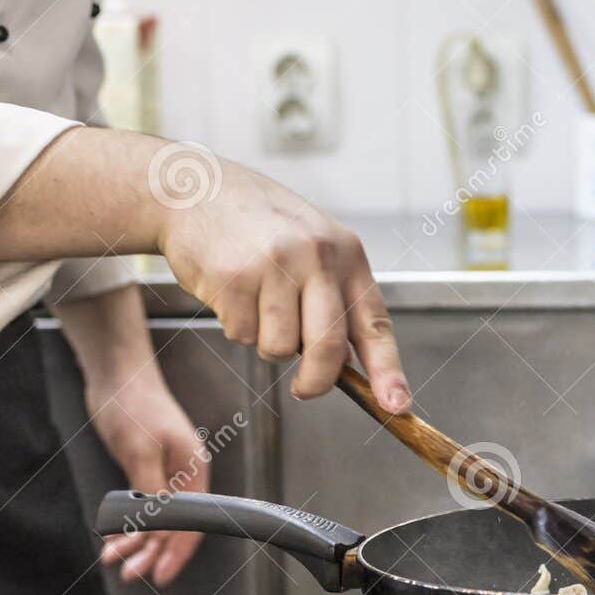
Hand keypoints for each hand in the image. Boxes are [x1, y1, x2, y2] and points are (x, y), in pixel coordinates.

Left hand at [88, 366, 207, 588]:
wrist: (115, 375)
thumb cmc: (134, 404)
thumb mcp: (142, 451)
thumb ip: (150, 492)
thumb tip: (153, 530)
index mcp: (193, 469)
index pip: (191, 523)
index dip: (176, 553)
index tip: (159, 575)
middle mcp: (182, 474)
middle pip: (170, 526)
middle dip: (149, 552)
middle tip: (128, 573)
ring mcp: (163, 472)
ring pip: (152, 519)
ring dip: (133, 541)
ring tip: (112, 558)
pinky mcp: (144, 468)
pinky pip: (139, 506)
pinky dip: (126, 523)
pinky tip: (112, 537)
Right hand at [154, 159, 410, 409]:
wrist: (198, 191)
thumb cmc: (258, 222)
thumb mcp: (312, 242)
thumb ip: (333, 293)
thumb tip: (350, 360)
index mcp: (345, 251)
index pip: (374, 320)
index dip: (387, 369)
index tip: (395, 404)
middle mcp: (316, 256)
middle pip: (327, 348)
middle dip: (316, 381)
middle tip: (305, 388)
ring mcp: (275, 266)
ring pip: (279, 349)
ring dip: (265, 339)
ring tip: (255, 300)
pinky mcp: (234, 279)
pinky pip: (242, 335)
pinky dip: (236, 324)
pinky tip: (231, 288)